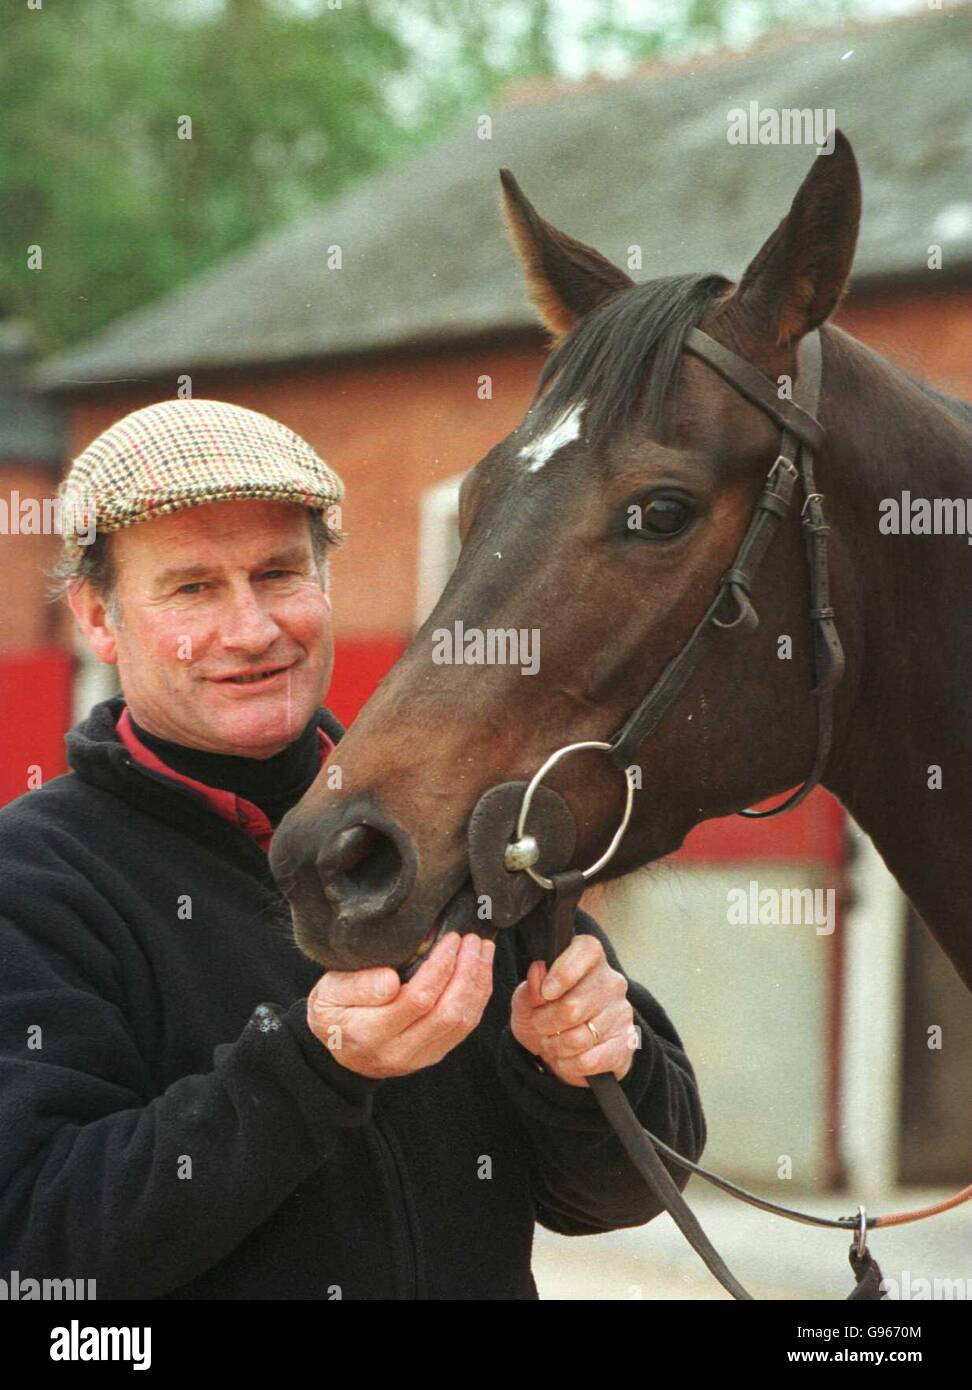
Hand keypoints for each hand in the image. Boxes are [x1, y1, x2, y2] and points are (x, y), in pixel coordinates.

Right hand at [306, 931, 494, 1078]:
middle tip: (474, 940)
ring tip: (483, 951)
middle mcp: (398, 1052)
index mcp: (369, 1033)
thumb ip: (358, 985)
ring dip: (478, 984)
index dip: (440, 967)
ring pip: (461, 1023)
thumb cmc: (332, 1010)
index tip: (451, 938)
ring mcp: (418, 1058)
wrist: (333, 1050)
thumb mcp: (328, 991)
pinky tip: (481, 973)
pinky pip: (464, 1029)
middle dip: (467, 973)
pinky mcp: (432, 1056)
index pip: (417, 999)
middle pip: (448, 1014)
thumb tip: (392, 979)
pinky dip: (477, 999)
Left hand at [510, 934, 637, 1086]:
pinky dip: (570, 1065)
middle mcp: (611, 981)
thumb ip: (529, 988)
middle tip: (542, 1026)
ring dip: (556, 1047)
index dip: (563, 973)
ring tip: (554, 1043)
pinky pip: (590, 1061)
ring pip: (579, 1038)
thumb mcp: (526, 1002)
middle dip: (545, 1023)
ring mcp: (622, 1012)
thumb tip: (538, 971)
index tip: (546, 993)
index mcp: (589, 959)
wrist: (562, 1051)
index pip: (586, 951)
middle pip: (572, 1007)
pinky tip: (568, 1059)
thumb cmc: (545, 1016)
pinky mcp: (627, 1043)